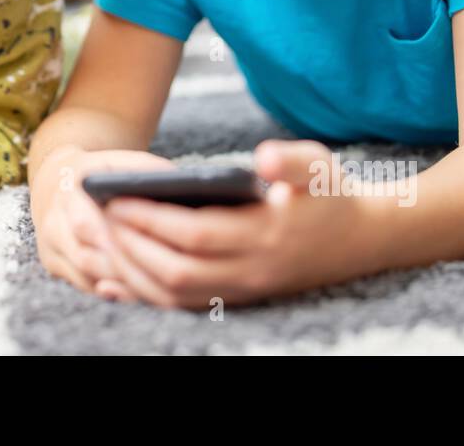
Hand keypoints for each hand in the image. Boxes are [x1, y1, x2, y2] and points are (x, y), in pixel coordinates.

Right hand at [30, 147, 178, 295]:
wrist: (56, 181)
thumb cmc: (99, 172)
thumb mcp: (118, 160)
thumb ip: (146, 170)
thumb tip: (179, 186)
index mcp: (66, 191)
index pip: (84, 223)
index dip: (114, 240)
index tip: (145, 246)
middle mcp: (53, 221)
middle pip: (85, 257)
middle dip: (122, 267)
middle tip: (159, 274)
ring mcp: (50, 247)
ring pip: (86, 276)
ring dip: (121, 282)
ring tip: (157, 283)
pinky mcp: (54, 265)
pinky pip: (85, 285)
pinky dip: (114, 290)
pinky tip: (142, 288)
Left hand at [95, 140, 382, 308]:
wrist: (366, 239)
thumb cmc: (332, 193)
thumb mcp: (320, 165)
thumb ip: (292, 160)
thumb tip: (264, 158)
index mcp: (267, 235)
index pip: (194, 235)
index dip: (150, 220)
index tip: (115, 200)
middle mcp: (252, 270)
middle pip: (175, 271)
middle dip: (130, 247)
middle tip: (96, 220)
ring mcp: (245, 289)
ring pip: (175, 295)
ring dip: (133, 273)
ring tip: (102, 241)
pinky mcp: (240, 297)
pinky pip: (184, 305)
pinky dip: (147, 295)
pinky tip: (119, 278)